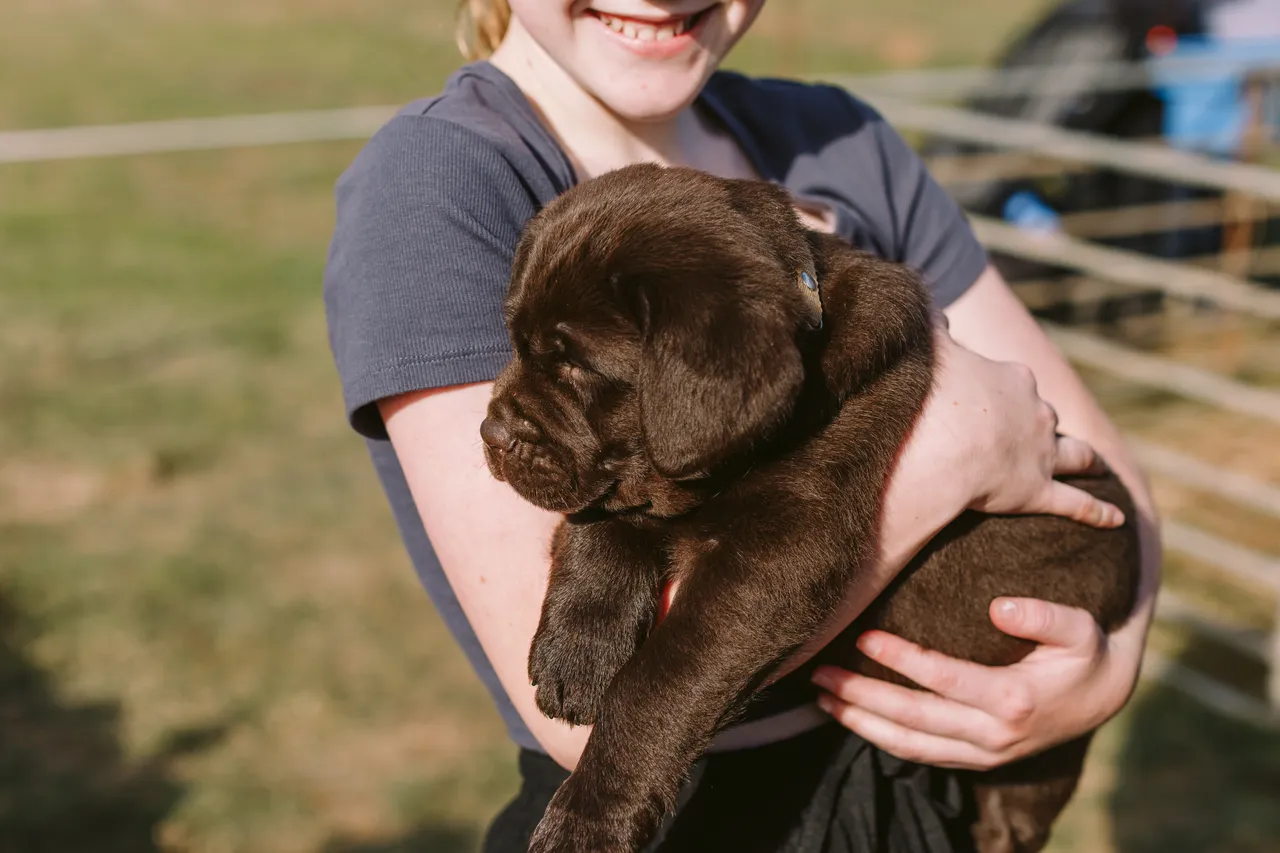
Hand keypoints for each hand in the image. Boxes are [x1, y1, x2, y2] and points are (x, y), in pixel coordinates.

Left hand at [811, 596, 1142, 769]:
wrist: (1104, 698)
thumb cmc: (1083, 652)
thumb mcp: (1079, 629)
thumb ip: (1045, 616)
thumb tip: (1000, 607)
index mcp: (1013, 700)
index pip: (943, 679)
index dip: (901, 659)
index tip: (865, 636)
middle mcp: (994, 735)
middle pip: (914, 718)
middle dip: (861, 696)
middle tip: (819, 673)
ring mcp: (983, 754)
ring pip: (910, 745)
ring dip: (861, 723)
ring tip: (821, 698)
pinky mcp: (976, 760)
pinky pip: (920, 755)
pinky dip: (882, 739)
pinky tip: (851, 718)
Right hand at [924, 322, 1123, 527]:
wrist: (944, 444)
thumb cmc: (933, 394)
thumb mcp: (933, 348)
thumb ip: (934, 326)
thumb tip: (931, 305)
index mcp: (1013, 379)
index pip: (1014, 381)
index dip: (1003, 390)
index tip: (991, 397)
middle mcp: (1036, 413)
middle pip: (1044, 416)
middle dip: (1041, 423)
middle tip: (1029, 433)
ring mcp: (1042, 454)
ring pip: (1074, 454)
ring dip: (1084, 459)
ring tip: (1093, 464)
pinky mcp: (1039, 492)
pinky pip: (1076, 504)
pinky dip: (1098, 511)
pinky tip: (1117, 519)